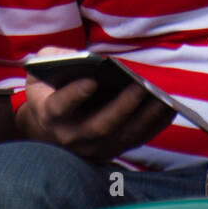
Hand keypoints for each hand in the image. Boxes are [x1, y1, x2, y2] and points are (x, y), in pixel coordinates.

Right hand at [16, 47, 175, 161]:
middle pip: (99, 126)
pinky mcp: (110, 151)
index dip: (75, 95)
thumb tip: (83, 57)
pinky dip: (153, 125)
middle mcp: (69, 136)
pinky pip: (136, 140)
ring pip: (121, 136)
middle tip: (139, 86)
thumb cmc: (48, 88)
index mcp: (49, 113)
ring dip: (144, 118)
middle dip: (121, 107)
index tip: (92, 80)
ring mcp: (91, 148)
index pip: (60, 106)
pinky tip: (167, 108)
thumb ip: (54, 57)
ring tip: (160, 96)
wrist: (47, 124)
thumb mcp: (40, 69)